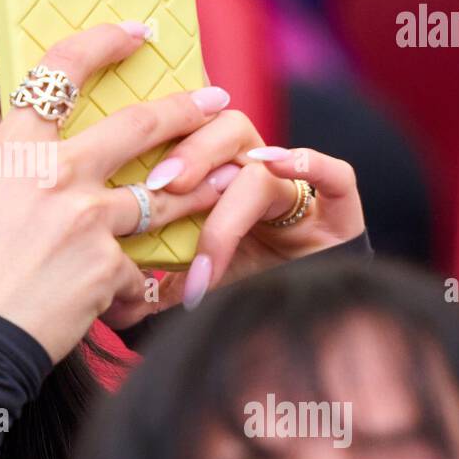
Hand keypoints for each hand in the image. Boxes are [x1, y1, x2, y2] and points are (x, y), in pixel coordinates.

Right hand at [0, 21, 232, 363]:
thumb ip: (17, 180)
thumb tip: (39, 170)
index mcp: (15, 152)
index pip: (61, 72)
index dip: (104, 42)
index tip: (136, 32)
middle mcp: (57, 174)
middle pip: (138, 126)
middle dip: (186, 110)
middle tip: (215, 101)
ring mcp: (88, 219)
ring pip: (165, 196)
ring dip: (202, 189)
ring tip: (228, 182)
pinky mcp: (109, 268)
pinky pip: (138, 269)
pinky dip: (136, 282)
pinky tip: (130, 297)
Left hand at [100, 117, 365, 329]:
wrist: (309, 327)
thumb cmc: (247, 295)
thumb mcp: (195, 287)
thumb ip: (159, 288)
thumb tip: (117, 301)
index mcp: (217, 180)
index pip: (188, 137)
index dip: (158, 144)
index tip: (130, 174)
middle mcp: (256, 175)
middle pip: (224, 131)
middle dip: (191, 151)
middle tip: (163, 182)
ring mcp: (297, 192)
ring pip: (263, 156)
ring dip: (231, 179)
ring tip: (208, 216)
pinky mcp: (341, 212)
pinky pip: (336, 176)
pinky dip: (310, 164)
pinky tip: (279, 166)